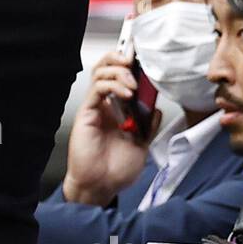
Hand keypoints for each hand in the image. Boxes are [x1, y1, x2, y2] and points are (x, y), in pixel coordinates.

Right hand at [61, 50, 159, 205]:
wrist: (101, 186)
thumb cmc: (116, 169)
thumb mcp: (142, 145)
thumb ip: (148, 125)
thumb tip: (156, 108)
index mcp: (120, 109)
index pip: (123, 77)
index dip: (132, 65)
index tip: (147, 59)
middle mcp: (106, 104)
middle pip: (108, 67)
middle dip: (121, 58)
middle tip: (135, 63)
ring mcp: (96, 106)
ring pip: (100, 72)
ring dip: (119, 72)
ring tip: (132, 84)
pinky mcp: (87, 112)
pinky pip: (97, 89)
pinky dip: (112, 86)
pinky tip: (126, 94)